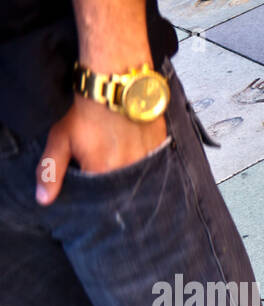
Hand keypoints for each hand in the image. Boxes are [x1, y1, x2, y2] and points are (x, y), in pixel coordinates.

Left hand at [36, 94, 166, 203]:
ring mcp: (148, 162)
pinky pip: (153, 164)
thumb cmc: (87, 112)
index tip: (91, 175)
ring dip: (129, 171)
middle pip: (120, 188)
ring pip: (137, 177)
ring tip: (121, 153)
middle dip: (112, 179)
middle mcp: (128, 173)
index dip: (94, 189)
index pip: (99, 197)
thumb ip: (51, 170)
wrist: (116, 87)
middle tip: (106, 160)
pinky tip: (135, 147)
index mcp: (103, 174)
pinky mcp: (160, 150)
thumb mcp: (61, 138)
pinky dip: (144, 160)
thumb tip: (42, 199)